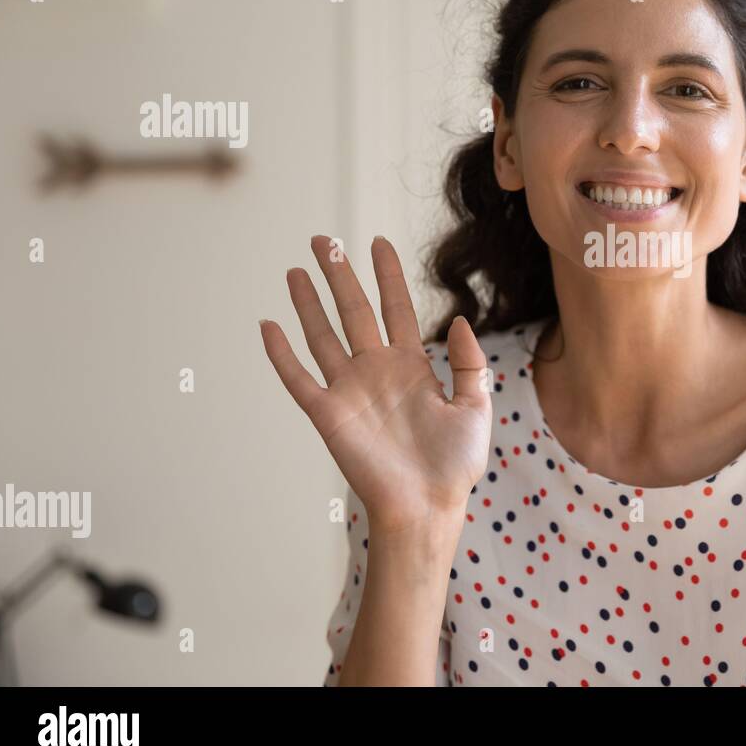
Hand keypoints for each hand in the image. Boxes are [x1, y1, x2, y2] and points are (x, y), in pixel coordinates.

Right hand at [260, 235, 491, 532]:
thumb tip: (460, 319)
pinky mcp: (327, 415)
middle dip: (340, 275)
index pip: (397, 308)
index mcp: (412, 366)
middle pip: (354, 311)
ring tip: (296, 269)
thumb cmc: (453, 464)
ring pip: (323, 336)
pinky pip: (298, 379)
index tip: (378, 243)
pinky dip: (281, 354)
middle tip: (324, 240)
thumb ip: (470, 362)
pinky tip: (268, 325)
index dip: (388, 276)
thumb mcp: (476, 406)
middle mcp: (377, 371)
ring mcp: (350, 391)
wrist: (427, 505)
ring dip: (308, 304)